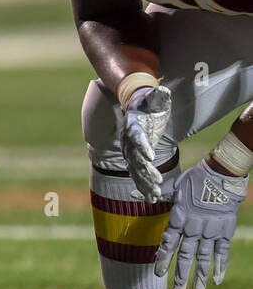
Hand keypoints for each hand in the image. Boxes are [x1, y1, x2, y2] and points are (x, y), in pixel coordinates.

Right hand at [120, 85, 170, 200]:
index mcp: (132, 126)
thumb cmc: (149, 102)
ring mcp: (130, 151)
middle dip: (145, 171)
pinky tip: (152, 197)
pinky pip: (138, 174)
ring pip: (136, 170)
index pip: (136, 137)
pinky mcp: (135, 158)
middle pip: (135, 158)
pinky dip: (144, 186)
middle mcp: (128, 141)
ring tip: (156, 194)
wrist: (136, 106)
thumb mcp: (154, 97)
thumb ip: (158, 96)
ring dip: (145, 183)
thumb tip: (161, 90)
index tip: (149, 157)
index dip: (142, 147)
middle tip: (157, 181)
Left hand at [154, 157, 246, 288]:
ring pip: (204, 258)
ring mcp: (210, 232)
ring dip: (200, 275)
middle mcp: (194, 229)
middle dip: (181, 274)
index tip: (158, 273)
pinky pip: (223, 252)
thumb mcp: (173, 185)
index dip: (163, 259)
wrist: (221, 176)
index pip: (168, 244)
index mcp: (179, 219)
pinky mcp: (224, 231)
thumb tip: (132, 195)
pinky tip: (217, 279)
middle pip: (186, 255)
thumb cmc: (195, 179)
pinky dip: (221, 266)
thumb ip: (155, 194)